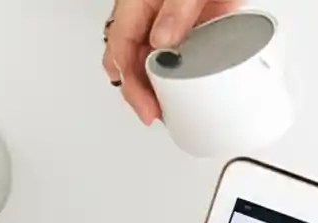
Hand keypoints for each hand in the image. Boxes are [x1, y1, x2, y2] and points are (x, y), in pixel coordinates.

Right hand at [102, 0, 243, 123]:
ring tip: (172, 110)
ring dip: (161, 89)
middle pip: (133, 64)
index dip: (132, 86)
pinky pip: (185, 58)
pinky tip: (194, 91)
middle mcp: (149, 16)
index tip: (146, 108)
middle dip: (141, 94)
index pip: (122, 52)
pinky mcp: (194, 27)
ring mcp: (171, 24)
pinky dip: (188, 77)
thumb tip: (164, 43)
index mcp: (136, 5)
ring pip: (155, 64)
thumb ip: (175, 10)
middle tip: (158, 115)